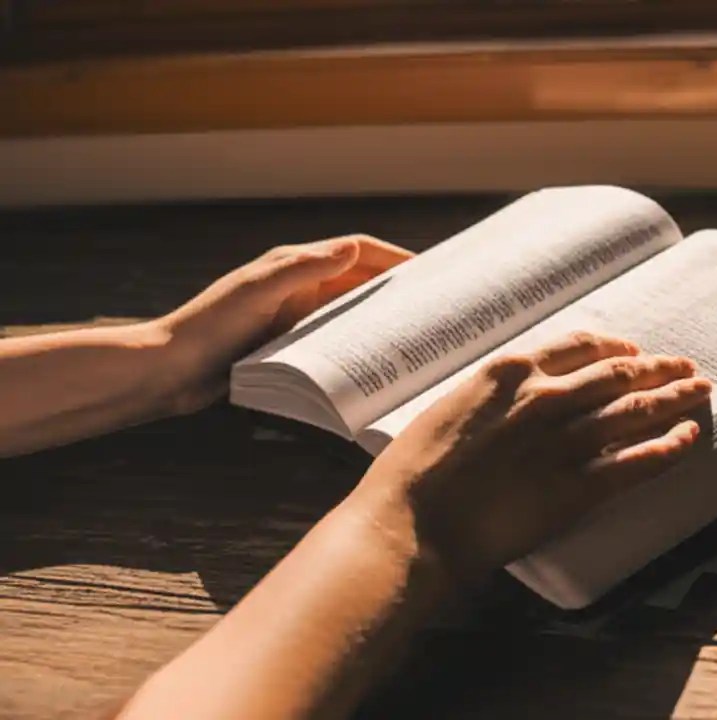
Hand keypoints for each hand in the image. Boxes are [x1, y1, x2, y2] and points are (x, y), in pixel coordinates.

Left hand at [159, 235, 412, 411]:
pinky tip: (375, 361)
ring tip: (414, 333)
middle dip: (395, 287)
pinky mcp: (289, 345)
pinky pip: (335, 339)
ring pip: (350, 311)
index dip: (394, 256)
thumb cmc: (208, 325)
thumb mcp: (256, 291)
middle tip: (433, 304)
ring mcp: (295, 316)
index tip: (428, 270)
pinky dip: (359, 344)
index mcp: (294, 265)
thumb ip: (303, 268)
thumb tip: (353, 248)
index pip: (357, 250)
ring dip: (380, 317)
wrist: (169, 369)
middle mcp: (299, 286)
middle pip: (360, 280)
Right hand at [354, 331, 711, 583]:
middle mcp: (546, 397)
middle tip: (684, 367)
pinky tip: (689, 438)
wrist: (413, 521)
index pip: (580, 346)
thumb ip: (495, 397)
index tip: (632, 351)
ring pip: (636, 410)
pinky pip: (637, 462)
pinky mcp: (577, 488)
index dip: (614, 347)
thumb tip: (516, 396)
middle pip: (619, 373)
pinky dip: (669, 447)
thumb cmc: (416, 470)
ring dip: (674, 398)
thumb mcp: (453, 408)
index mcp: (512, 371)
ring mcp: (566, 441)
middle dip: (658, 368)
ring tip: (700, 390)